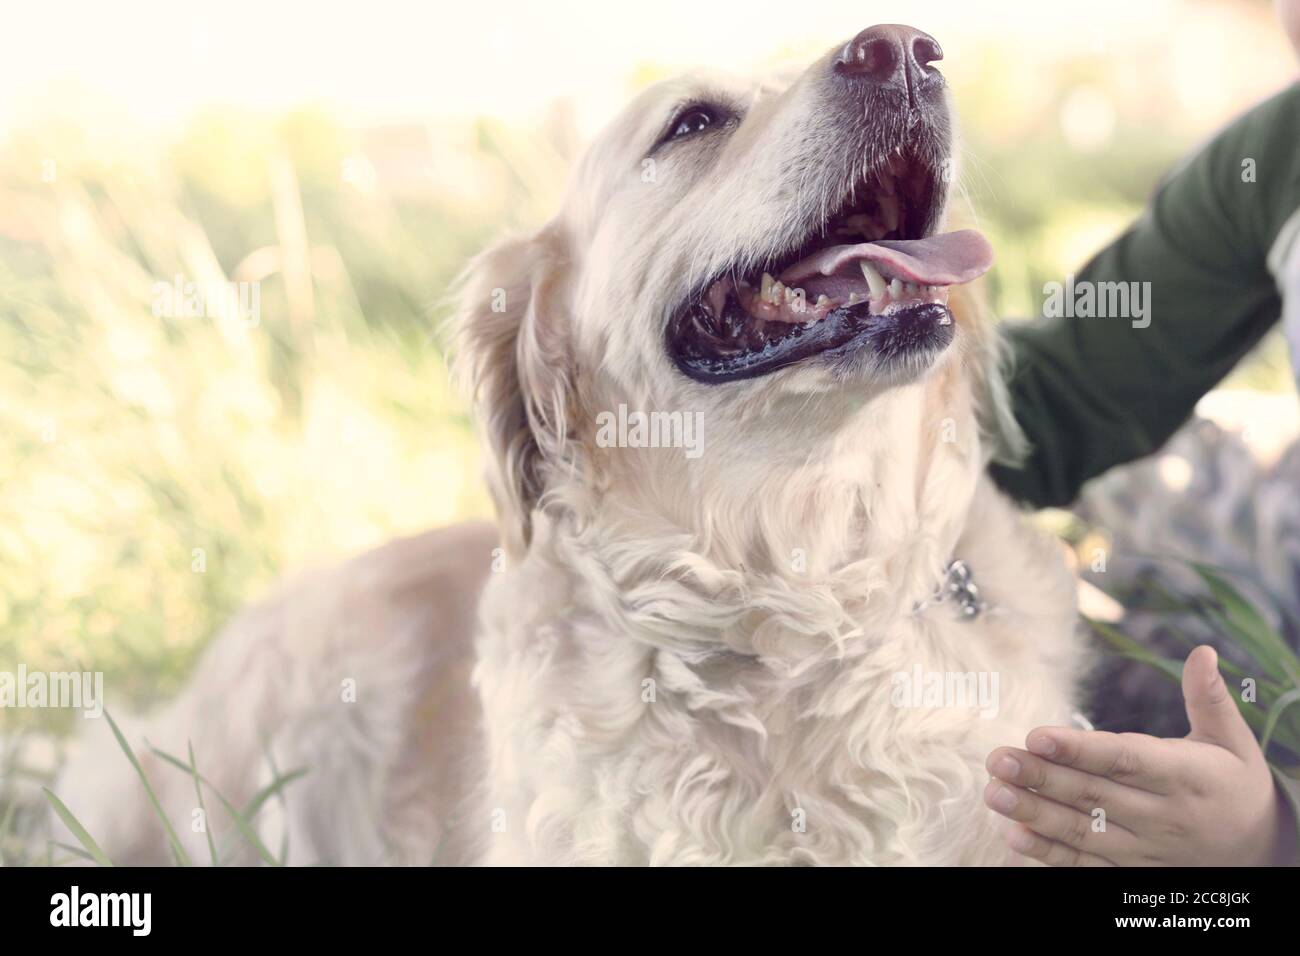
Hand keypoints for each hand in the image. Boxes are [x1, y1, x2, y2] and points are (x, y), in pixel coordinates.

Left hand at [984, 645, 1294, 865]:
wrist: (1259, 850)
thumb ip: (1209, 697)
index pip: (1126, 760)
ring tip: (994, 792)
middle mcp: (1163, 815)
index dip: (1080, 749)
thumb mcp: (1233, 740)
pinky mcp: (1132, 870)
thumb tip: (1202, 651)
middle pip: (1094, 794)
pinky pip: (1086, 863)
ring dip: (1034, 813)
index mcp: (1186, 776)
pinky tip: (1013, 835)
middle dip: (1042, 777)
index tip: (1037, 735)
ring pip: (1084, 831)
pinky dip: (1049, 852)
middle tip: (998, 759)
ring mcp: (1146, 848)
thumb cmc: (1235, 783)